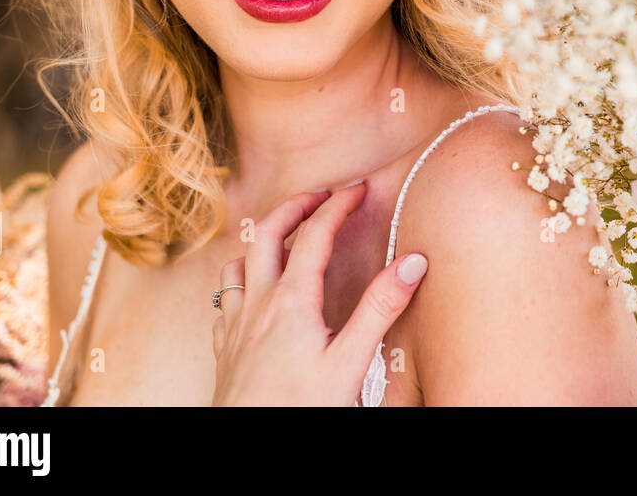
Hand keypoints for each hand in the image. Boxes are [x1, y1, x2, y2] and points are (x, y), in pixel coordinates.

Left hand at [210, 183, 428, 405]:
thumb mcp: (351, 361)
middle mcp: (258, 303)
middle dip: (294, 206)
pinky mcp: (225, 348)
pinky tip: (252, 293)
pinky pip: (224, 300)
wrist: (252, 447)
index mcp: (292, 301)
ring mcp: (236, 325)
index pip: (315, 235)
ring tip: (284, 236)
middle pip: (266, 233)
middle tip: (320, 195)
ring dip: (260, 241)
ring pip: (238, 262)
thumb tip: (412, 261)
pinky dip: (240, 281)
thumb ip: (381, 308)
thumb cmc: (300, 409)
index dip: (337, 206)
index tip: (358, 190)